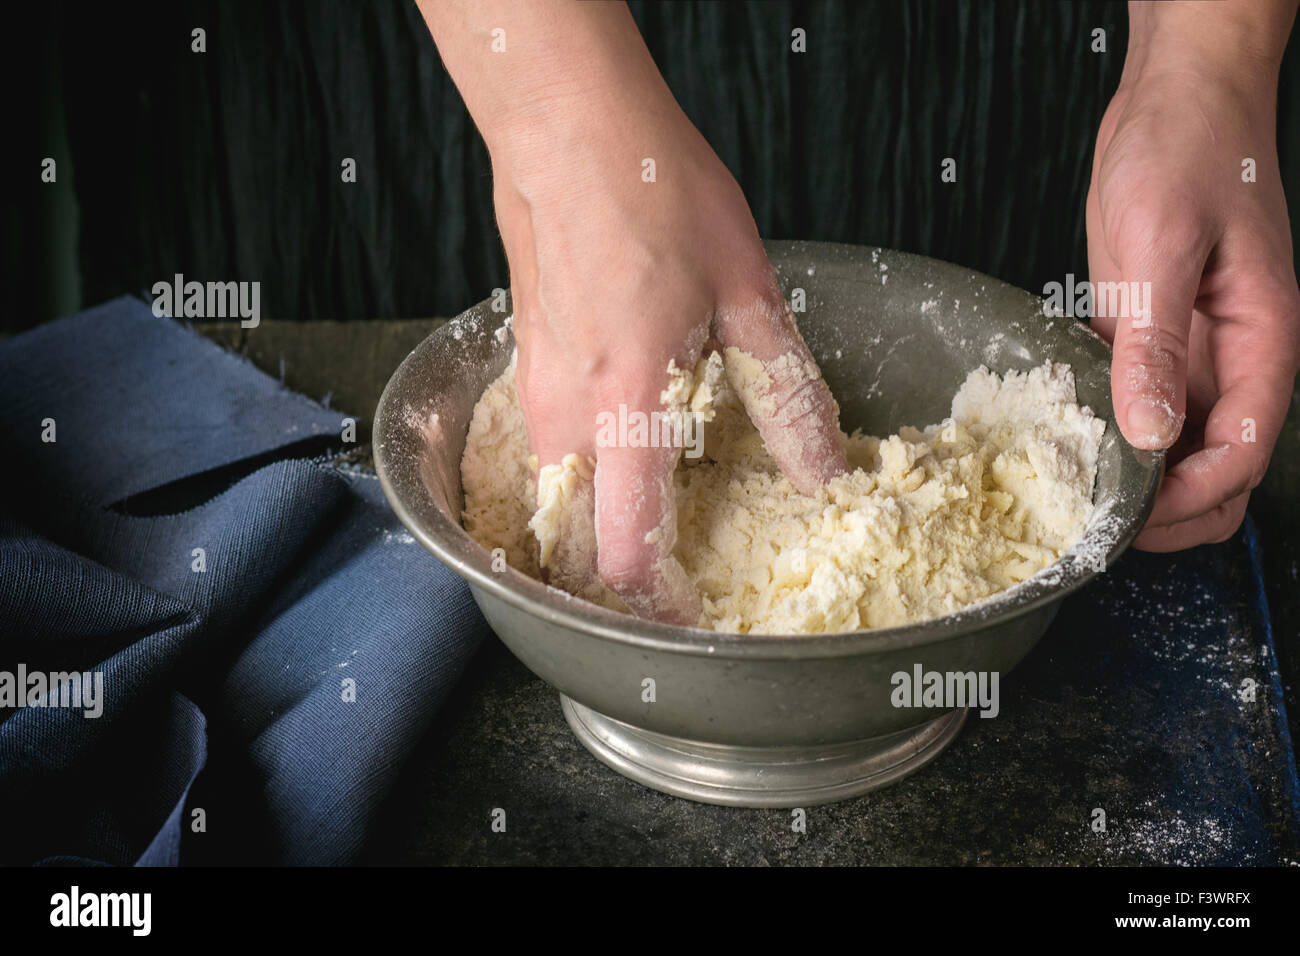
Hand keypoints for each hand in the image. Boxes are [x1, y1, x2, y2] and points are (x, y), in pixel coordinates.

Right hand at [494, 88, 845, 622]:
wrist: (570, 129)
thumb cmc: (653, 191)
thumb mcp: (748, 294)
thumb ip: (783, 395)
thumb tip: (823, 470)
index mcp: (626, 401)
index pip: (625, 544)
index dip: (657, 600)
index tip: (689, 617)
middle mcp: (565, 411)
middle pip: (574, 542)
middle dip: (618, 583)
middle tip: (672, 590)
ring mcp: (534, 390)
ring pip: (554, 501)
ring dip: (597, 533)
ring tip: (652, 532)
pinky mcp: (526, 367)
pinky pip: (546, 453)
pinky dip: (581, 481)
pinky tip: (624, 454)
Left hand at [1086, 11, 1299, 550]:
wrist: (1175, 98)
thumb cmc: (1190, 148)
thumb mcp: (1163, 246)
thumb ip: (1158, 343)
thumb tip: (1151, 433)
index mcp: (1261, 344)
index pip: (1240, 455)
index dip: (1189, 499)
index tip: (1130, 517)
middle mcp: (1230, 360)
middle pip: (1215, 471)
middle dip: (1169, 512)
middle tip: (1099, 521)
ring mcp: (1190, 353)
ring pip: (1175, 450)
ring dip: (1137, 481)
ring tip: (1074, 490)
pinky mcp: (1149, 338)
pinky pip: (1138, 408)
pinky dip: (1110, 435)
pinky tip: (1064, 440)